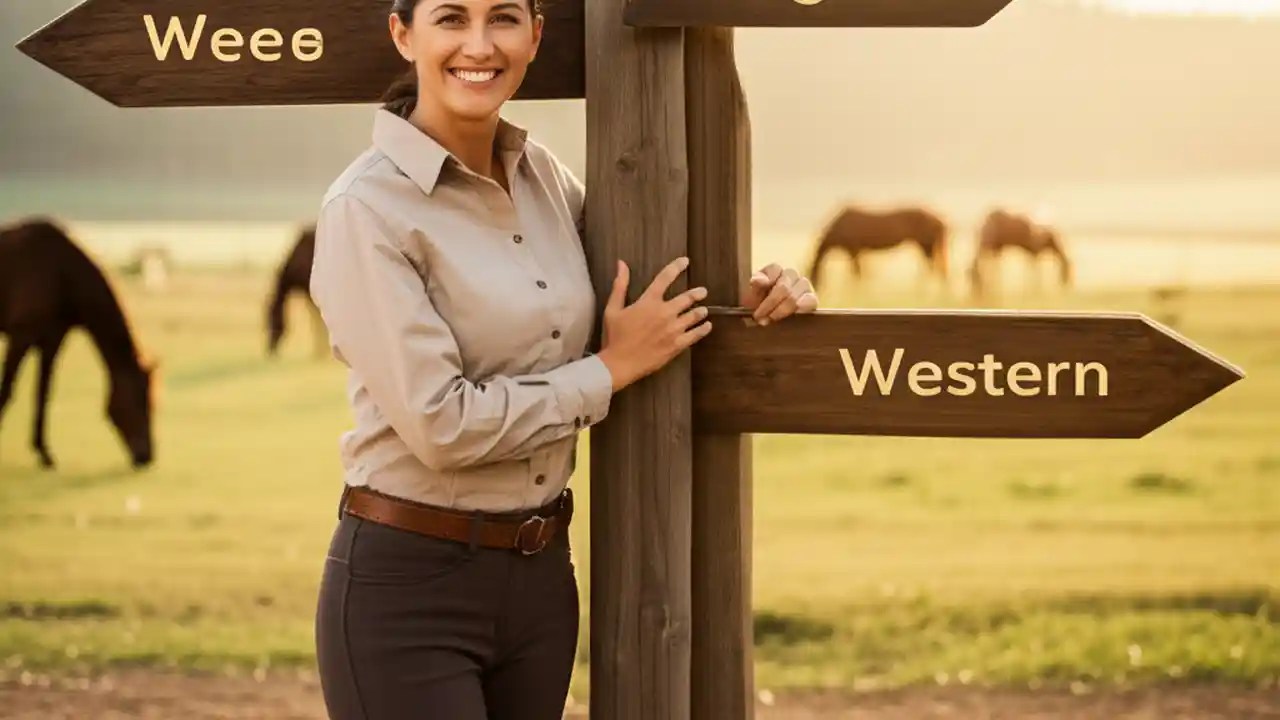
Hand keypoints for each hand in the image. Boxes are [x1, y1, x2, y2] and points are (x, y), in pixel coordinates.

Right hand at [596, 256, 710, 391]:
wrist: (619, 363)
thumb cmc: (614, 336)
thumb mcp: (612, 309)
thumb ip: (620, 285)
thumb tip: (621, 264)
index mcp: (649, 302)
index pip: (665, 278)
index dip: (676, 267)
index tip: (685, 261)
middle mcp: (664, 312)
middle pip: (687, 298)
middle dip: (697, 293)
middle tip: (702, 292)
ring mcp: (673, 329)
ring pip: (694, 315)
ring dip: (700, 311)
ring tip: (704, 310)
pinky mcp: (677, 345)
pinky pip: (696, 334)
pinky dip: (703, 329)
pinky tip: (707, 326)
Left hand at [743, 263, 818, 325]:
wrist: (766, 319)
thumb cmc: (758, 305)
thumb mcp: (751, 295)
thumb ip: (755, 285)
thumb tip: (759, 280)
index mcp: (775, 270)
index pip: (774, 270)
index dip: (765, 284)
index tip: (753, 301)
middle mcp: (791, 275)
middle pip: (783, 288)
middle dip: (769, 305)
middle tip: (759, 318)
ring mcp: (804, 286)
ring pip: (794, 298)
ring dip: (780, 312)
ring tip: (770, 321)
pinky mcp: (812, 299)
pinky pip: (810, 302)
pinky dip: (798, 312)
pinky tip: (788, 318)